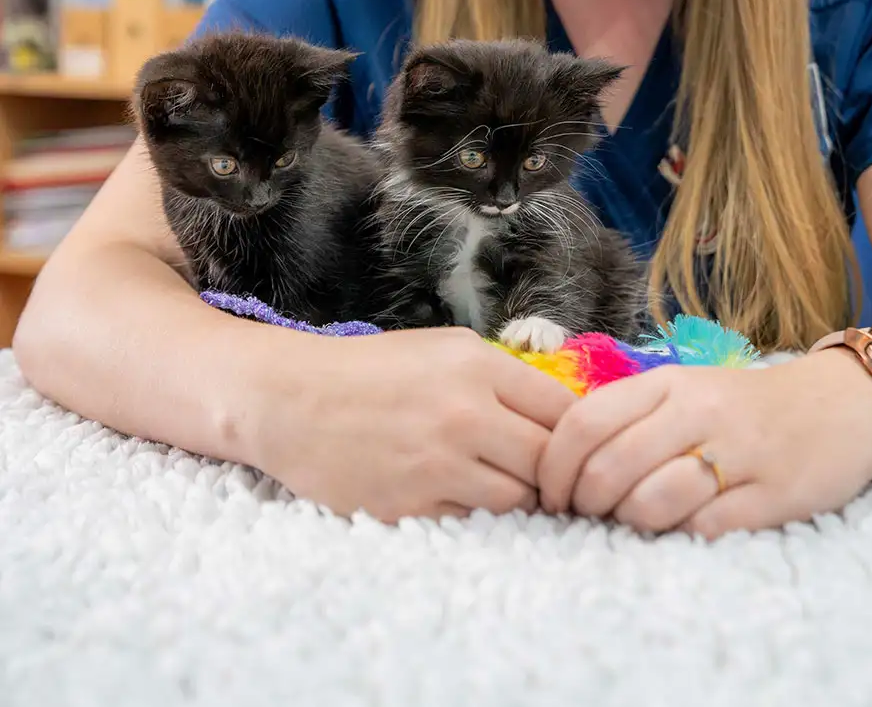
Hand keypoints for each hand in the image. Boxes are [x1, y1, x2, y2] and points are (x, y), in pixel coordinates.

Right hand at [253, 326, 575, 523]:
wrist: (292, 400)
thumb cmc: (372, 371)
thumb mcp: (444, 349)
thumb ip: (502, 377)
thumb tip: (564, 414)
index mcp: (476, 365)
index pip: (564, 411)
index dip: (577, 435)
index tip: (573, 448)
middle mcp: (465, 412)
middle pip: (549, 461)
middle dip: (554, 474)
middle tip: (549, 480)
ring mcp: (439, 464)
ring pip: (518, 500)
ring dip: (518, 499)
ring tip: (500, 487)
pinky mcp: (412, 507)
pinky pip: (474, 524)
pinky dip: (477, 518)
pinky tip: (462, 500)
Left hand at [537, 348, 871, 537]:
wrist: (842, 402)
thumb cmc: (745, 405)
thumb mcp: (685, 390)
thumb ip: (630, 416)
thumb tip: (564, 463)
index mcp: (668, 383)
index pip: (583, 422)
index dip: (553, 468)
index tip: (550, 495)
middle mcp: (698, 411)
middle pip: (608, 467)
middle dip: (584, 504)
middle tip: (586, 517)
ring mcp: (737, 452)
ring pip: (652, 503)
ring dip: (629, 525)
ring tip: (633, 525)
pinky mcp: (774, 494)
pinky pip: (706, 529)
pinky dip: (682, 540)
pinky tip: (683, 533)